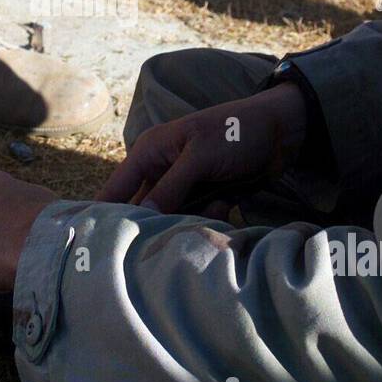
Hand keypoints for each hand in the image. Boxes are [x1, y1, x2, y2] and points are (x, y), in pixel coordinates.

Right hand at [98, 83, 307, 217]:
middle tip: (179, 227)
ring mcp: (182, 185)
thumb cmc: (236, 132)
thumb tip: (140, 218)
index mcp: (149, 152)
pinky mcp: (204, 197)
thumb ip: (169, 188)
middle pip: (143, 212)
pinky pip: (195, 219)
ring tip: (215, 203)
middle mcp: (160, 170)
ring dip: (190, 221)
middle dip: (159, 225)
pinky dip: (209, 218)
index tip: (99, 249)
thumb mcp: (199, 157)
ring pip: (171, 219)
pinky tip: (226, 202)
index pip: (115, 191)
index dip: (104, 217)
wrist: (283, 132)